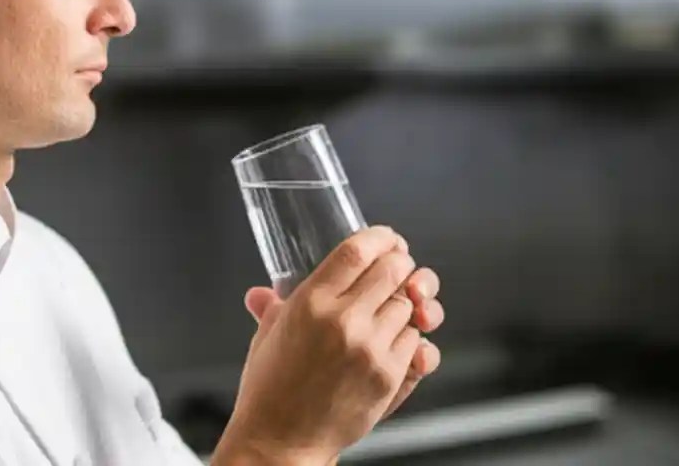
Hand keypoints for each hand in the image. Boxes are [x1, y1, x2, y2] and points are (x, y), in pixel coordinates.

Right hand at [210, 227, 444, 465]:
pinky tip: (393, 341)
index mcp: (312, 302)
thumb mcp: (266, 337)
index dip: (381, 237)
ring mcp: (372, 349)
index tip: (389, 238)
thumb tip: (261, 294)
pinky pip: (417, 342)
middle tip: (397, 270)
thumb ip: (271, 308)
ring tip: (389, 311)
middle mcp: (345, 320)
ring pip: (411, 305)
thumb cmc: (271, 389)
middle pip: (395, 270)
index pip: (358, 250)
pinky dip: (409, 337)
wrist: (282, 439)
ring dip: (405, 304)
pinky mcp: (389, 376)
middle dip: (401, 266)